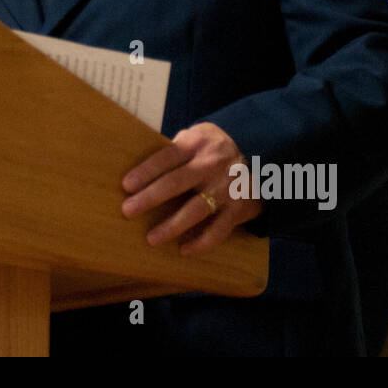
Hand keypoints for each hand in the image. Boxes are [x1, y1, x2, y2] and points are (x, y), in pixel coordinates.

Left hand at [121, 121, 261, 254]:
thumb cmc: (213, 150)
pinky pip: (218, 230)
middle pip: (177, 182)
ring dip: (172, 226)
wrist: (261, 156)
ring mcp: (227, 187)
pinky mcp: (239, 208)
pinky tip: (184, 250)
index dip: (146, 171)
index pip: (167, 156)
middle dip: (150, 198)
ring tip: (151, 239)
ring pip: (196, 209)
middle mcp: (212, 164)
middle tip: (127, 211)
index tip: (126, 185)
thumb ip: (175, 148)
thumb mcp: (198, 136)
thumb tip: (139, 167)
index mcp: (198, 144)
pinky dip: (201, 242)